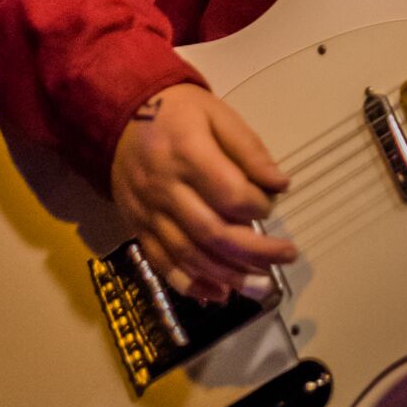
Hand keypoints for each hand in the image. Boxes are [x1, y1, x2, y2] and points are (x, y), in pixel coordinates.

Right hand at [110, 81, 295, 303]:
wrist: (120, 117)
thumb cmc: (178, 113)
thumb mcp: (217, 114)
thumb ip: (249, 149)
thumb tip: (280, 184)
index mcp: (187, 151)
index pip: (228, 192)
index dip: (256, 205)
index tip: (270, 203)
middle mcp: (164, 186)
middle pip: (211, 231)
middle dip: (253, 251)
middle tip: (285, 256)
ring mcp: (148, 211)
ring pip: (188, 253)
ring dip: (227, 275)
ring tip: (260, 286)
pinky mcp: (137, 227)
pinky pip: (162, 262)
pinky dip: (190, 283)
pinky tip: (218, 293)